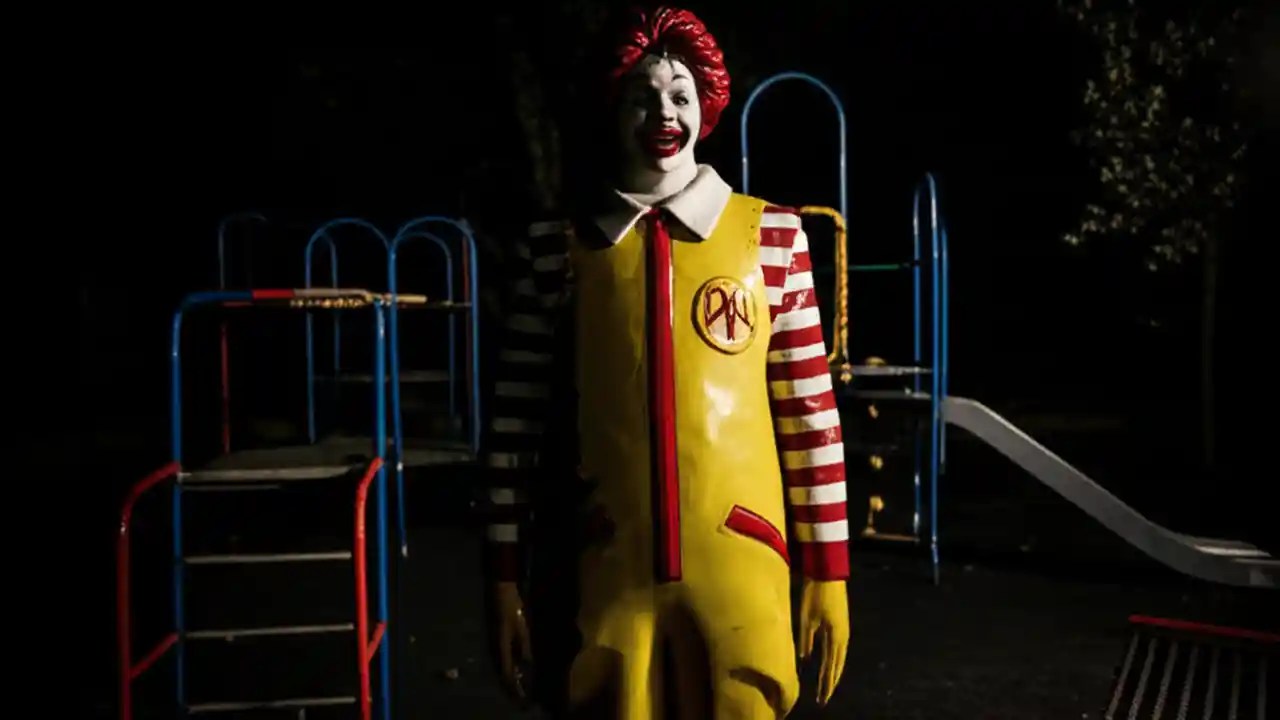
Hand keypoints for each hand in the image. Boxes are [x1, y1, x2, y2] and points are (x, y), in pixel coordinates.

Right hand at [492, 581, 532, 700]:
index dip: (514, 688)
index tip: (522, 699)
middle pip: (502, 674)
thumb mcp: (522, 627)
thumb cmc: (512, 607)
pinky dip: (508, 667)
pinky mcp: (495, 638)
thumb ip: (525, 647)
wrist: (500, 589)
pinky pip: (502, 658)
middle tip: (522, 698)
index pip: (506, 675)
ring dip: (510, 678)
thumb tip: (528, 665)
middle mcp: (494, 648)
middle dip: (511, 687)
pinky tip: (515, 668)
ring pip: (501, 667)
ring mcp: (493, 642)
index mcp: (500, 647)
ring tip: (519, 687)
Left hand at [797, 578, 849, 705]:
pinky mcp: (842, 622)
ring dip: (835, 671)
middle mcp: (843, 636)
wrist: (828, 571)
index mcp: (835, 636)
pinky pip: (840, 648)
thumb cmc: (814, 593)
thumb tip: (805, 659)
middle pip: (838, 664)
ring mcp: (845, 628)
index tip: (822, 698)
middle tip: (825, 697)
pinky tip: (833, 662)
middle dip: (831, 681)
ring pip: (841, 657)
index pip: (831, 666)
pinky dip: (836, 659)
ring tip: (829, 684)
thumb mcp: (806, 617)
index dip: (826, 683)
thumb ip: (806, 639)